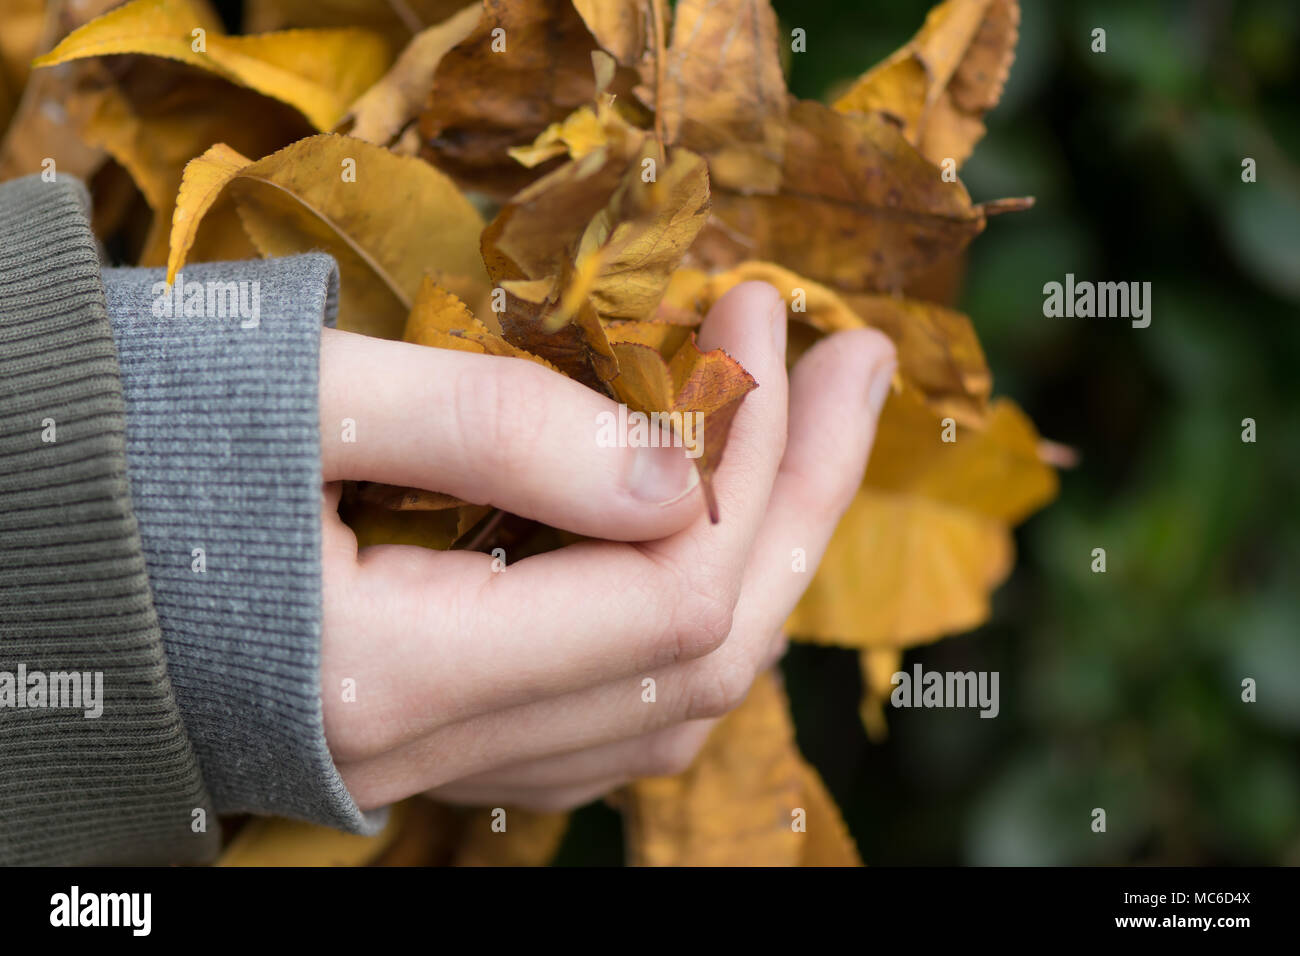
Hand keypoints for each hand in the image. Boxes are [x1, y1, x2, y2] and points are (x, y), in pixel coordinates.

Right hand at [316, 282, 895, 811]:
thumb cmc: (130, 441)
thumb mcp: (304, 391)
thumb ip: (490, 427)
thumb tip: (677, 471)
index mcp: (393, 669)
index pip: (666, 587)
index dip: (746, 450)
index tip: (751, 311)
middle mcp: (427, 747)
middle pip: (699, 657)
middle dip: (797, 499)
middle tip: (852, 367)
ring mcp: (430, 763)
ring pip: (669, 705)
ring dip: (756, 567)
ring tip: (802, 443)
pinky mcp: (429, 744)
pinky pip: (609, 722)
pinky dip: (681, 629)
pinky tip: (702, 542)